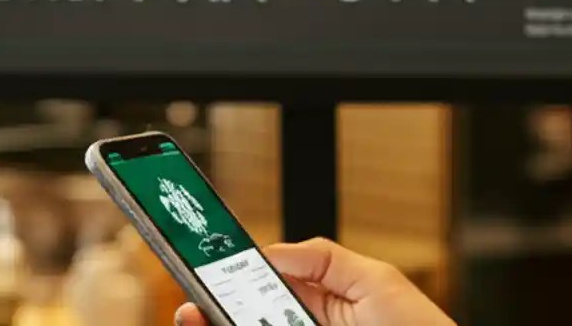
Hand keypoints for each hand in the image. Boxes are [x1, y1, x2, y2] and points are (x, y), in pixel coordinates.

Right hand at [175, 238, 454, 325]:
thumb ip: (324, 260)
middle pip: (247, 315)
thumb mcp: (377, 281)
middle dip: (217, 310)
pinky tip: (222, 324)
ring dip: (222, 323)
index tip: (202, 272)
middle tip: (194, 309)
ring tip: (200, 318)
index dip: (230, 278)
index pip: (263, 286)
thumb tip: (273, 252)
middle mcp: (307, 325)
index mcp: (321, 299)